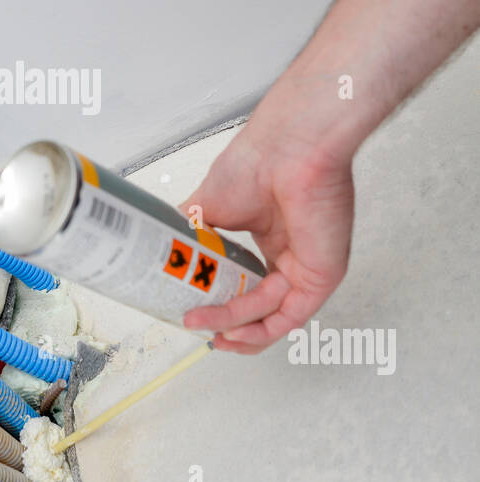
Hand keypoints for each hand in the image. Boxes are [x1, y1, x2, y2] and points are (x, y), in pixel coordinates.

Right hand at [178, 113, 354, 353]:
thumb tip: (161, 255)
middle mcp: (289, 256)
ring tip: (200, 321)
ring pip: (268, 315)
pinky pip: (288, 317)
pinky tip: (229, 330)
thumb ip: (189, 235)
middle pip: (258, 308)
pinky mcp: (320, 278)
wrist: (285, 150)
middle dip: (224, 323)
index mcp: (269, 238)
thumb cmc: (254, 164)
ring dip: (230, 324)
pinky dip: (258, 331)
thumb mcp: (205, 206)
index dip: (218, 303)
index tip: (191, 311)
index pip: (246, 285)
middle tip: (193, 324)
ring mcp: (305, 268)